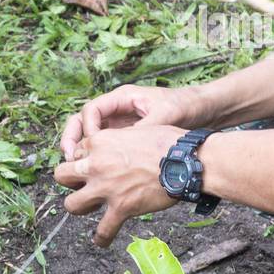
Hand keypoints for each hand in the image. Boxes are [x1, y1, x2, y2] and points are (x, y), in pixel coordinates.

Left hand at [54, 125, 179, 247]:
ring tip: (88, 208)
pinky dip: (101, 238)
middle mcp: (96, 164)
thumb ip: (118, 139)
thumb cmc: (169, 143)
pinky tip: (101, 241)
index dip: (85, 158)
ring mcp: (106, 188)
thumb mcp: (136, 130)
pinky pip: (103, 230)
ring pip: (71, 205)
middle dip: (69, 181)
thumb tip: (117, 148)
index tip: (94, 164)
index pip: (77, 151)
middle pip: (61, 176)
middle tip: (81, 185)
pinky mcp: (121, 208)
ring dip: (79, 208)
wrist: (187, 162)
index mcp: (100, 142)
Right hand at [60, 84, 202, 160]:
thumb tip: (127, 144)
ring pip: (88, 137)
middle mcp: (116, 110)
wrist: (204, 110)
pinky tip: (97, 174)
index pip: (91, 110)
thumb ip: (145, 127)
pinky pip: (103, 149)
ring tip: (76, 169)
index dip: (88, 128)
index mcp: (122, 98)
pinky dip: (95, 160)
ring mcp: (119, 125)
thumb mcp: (167, 114)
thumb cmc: (186, 106)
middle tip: (69, 158)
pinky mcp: (125, 139)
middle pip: (81, 122)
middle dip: (71, 139)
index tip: (93, 144)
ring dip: (79, 152)